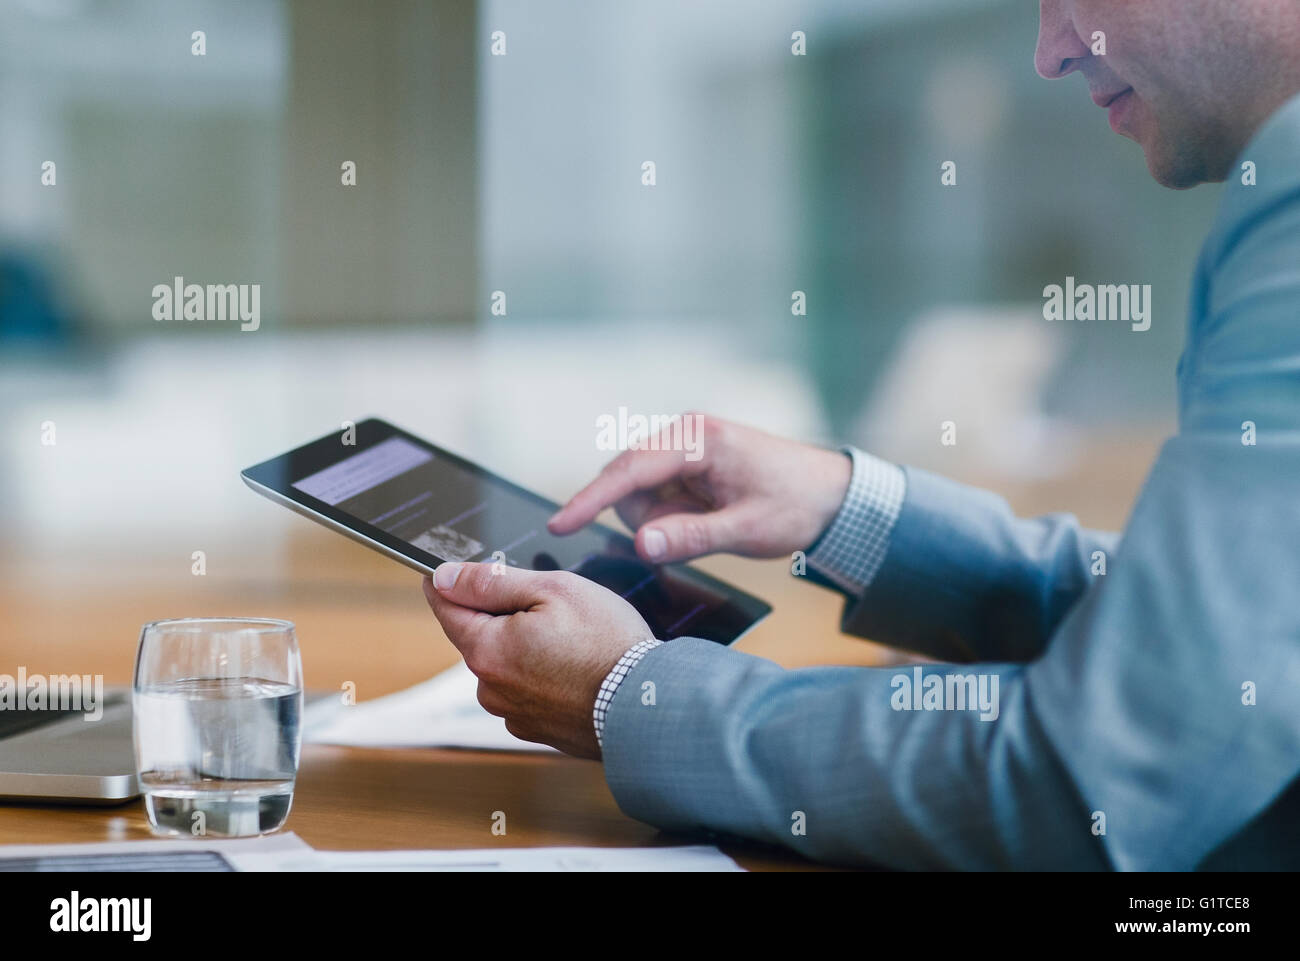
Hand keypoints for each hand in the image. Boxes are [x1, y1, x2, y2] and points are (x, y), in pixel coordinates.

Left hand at [422, 561, 653, 758]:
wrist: (646, 705)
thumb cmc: (606, 644)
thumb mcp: (552, 590)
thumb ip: (492, 582)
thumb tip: (445, 576)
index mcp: (487, 650)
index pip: (446, 608)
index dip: (446, 583)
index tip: (442, 571)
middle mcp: (491, 688)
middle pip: (480, 637)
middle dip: (503, 616)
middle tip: (547, 604)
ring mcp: (514, 714)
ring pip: (506, 665)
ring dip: (525, 648)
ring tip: (572, 641)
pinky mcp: (538, 730)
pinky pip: (528, 691)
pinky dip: (544, 676)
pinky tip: (576, 669)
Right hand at [548, 413, 851, 563]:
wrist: (833, 494)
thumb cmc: (796, 504)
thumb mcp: (747, 529)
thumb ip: (692, 537)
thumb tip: (642, 545)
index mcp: (698, 439)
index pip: (629, 469)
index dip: (590, 499)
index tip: (560, 524)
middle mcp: (685, 435)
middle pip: (629, 483)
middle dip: (651, 518)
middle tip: (701, 531)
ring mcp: (684, 448)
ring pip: (640, 494)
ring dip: (663, 520)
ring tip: (713, 524)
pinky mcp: (687, 463)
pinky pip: (657, 497)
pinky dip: (672, 516)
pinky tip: (707, 518)